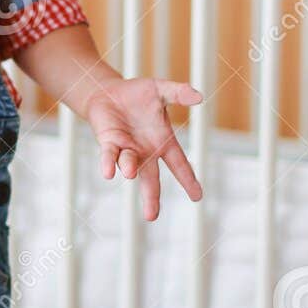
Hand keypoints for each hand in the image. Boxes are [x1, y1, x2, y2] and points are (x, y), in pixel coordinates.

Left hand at [84, 77, 202, 221]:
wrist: (108, 92)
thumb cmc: (137, 94)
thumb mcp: (161, 90)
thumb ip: (179, 93)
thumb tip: (199, 97)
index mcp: (163, 142)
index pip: (179, 164)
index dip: (188, 179)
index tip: (197, 196)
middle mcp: (145, 152)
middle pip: (151, 179)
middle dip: (151, 197)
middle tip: (151, 217)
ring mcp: (127, 150)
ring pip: (130, 166)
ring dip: (130, 168)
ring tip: (130, 172)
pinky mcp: (109, 143)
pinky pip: (110, 156)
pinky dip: (109, 163)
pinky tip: (109, 173)